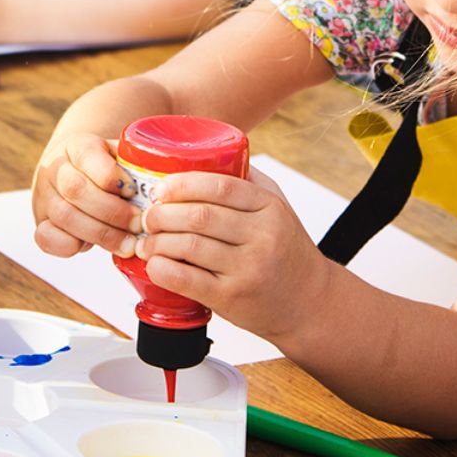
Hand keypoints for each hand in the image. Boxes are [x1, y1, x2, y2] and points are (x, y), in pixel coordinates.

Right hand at [31, 132, 139, 257]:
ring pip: (65, 216)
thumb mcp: (121, 157)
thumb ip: (136, 166)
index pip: (87, 155)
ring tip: (129, 244)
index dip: (111, 177)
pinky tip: (95, 248)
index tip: (134, 192)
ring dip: (101, 234)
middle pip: (76, 190)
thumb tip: (166, 184)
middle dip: (113, 212)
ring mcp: (44, 196)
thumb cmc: (108, 168)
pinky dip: (72, 246)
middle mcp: (54, 168)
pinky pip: (46, 238)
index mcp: (76, 145)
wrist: (75, 172)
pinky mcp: (40, 222)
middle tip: (139, 225)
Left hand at [135, 166, 331, 339]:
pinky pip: (187, 280)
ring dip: (158, 242)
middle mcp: (262, 237)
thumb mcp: (279, 210)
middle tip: (148, 216)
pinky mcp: (232, 297)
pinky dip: (162, 270)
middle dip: (162, 214)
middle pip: (199, 216)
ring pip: (189, 246)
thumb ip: (249, 183)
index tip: (160, 188)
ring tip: (147, 241)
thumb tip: (207, 154)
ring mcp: (247, 269)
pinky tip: (154, 264)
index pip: (220, 186)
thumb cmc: (287, 253)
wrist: (309, 302)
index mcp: (270, 208)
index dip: (182, 184)